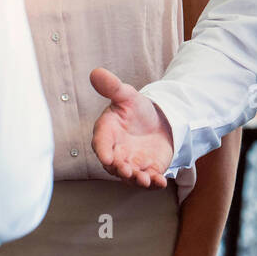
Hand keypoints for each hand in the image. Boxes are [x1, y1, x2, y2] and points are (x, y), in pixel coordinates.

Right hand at [90, 67, 173, 188]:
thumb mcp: (127, 95)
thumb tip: (96, 72)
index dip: (103, 151)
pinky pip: (150, 179)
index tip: (107, 158)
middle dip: (120, 170)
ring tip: (143, 179)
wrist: (157, 120)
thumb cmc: (136, 109)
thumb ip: (112, 87)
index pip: (101, 144)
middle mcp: (117, 153)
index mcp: (107, 134)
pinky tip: (161, 182)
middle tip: (126, 171)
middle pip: (114, 166)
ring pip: (131, 176)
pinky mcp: (149, 170)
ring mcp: (132, 163)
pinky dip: (154, 183)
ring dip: (136, 179)